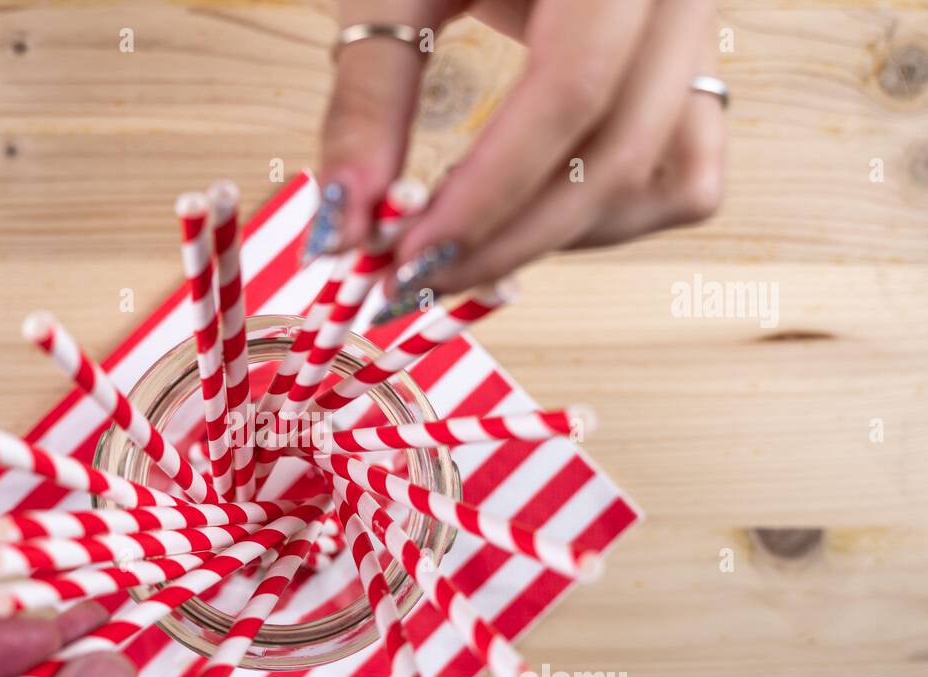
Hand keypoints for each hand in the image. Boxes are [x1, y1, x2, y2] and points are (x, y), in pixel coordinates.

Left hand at [317, 0, 724, 295]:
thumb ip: (368, 97)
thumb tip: (345, 225)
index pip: (570, 92)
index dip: (488, 193)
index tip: (411, 255)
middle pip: (620, 154)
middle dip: (511, 239)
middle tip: (421, 279)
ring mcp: (701, 27)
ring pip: (664, 177)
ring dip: (559, 235)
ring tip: (466, 240)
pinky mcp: (696, 62)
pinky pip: (689, 169)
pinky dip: (610, 209)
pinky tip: (531, 202)